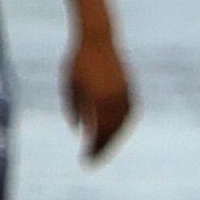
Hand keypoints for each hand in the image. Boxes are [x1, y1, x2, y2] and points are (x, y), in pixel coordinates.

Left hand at [63, 31, 136, 159]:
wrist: (98, 37)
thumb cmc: (78, 62)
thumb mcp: (70, 88)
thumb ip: (75, 111)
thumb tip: (81, 132)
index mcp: (99, 100)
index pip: (98, 133)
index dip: (93, 149)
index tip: (85, 161)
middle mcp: (115, 99)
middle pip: (112, 132)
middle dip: (103, 148)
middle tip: (93, 161)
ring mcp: (125, 92)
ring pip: (123, 123)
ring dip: (115, 138)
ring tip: (104, 148)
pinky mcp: (129, 87)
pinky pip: (129, 112)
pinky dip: (123, 124)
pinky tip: (116, 130)